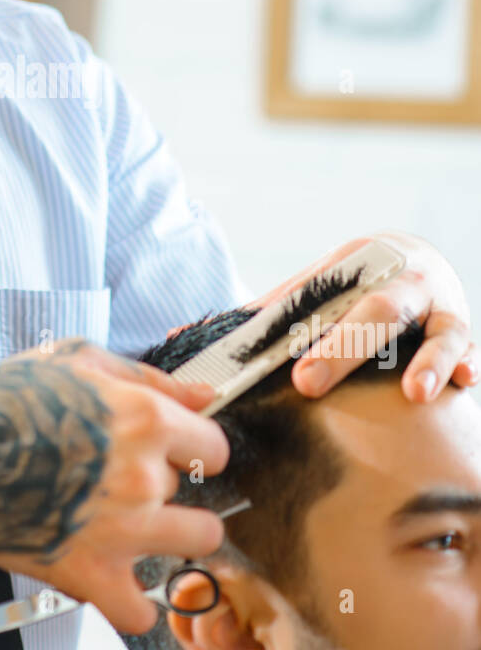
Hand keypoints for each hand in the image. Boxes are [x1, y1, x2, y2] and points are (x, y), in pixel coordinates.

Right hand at [0, 338, 228, 634]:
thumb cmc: (5, 402)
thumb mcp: (77, 361)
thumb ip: (150, 379)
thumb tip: (203, 394)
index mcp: (145, 419)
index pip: (214, 448)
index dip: (192, 448)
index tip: (172, 454)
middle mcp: (143, 476)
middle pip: (197, 494)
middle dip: (168, 490)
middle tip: (130, 487)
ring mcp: (121, 530)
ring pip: (195, 544)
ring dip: (169, 538)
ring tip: (134, 528)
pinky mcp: (89, 574)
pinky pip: (139, 611)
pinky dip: (129, 601)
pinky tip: (111, 576)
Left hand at [245, 231, 477, 401]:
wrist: (417, 255)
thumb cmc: (356, 282)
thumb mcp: (319, 283)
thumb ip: (272, 308)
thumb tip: (196, 335)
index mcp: (357, 266)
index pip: (322, 297)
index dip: (295, 330)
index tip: (273, 365)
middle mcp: (401, 281)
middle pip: (374, 312)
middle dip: (342, 349)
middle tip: (307, 383)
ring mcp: (438, 305)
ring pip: (438, 331)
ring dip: (428, 361)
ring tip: (414, 393)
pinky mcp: (464, 328)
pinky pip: (471, 346)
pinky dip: (470, 362)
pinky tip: (467, 382)